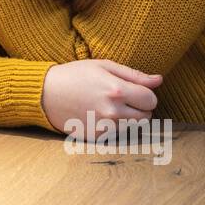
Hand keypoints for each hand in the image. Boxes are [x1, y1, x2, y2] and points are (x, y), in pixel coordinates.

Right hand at [40, 59, 162, 136]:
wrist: (45, 94)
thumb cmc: (75, 74)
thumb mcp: (104, 66)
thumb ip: (134, 74)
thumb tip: (159, 80)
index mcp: (117, 90)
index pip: (151, 100)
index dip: (146, 94)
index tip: (135, 90)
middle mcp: (113, 112)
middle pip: (146, 117)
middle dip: (140, 108)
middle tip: (124, 98)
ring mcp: (105, 127)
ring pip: (133, 127)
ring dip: (129, 118)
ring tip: (110, 106)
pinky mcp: (97, 138)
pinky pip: (118, 134)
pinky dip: (114, 126)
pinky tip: (99, 115)